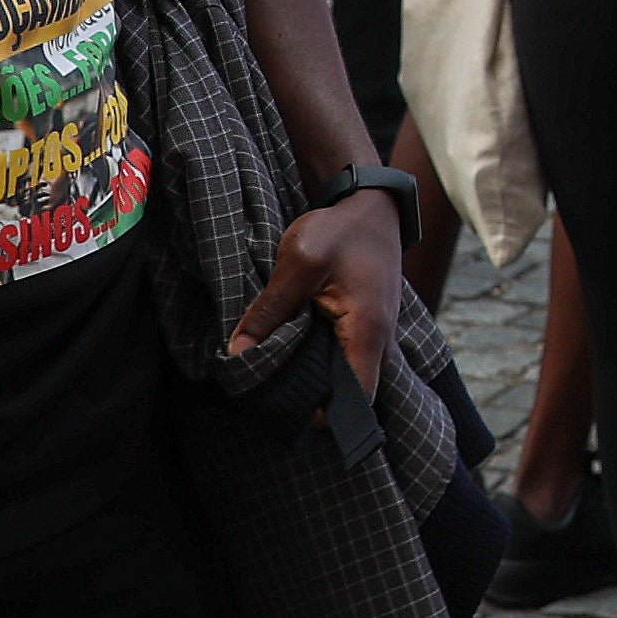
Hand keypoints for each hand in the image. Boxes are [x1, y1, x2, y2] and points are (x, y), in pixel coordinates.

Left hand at [229, 184, 400, 392]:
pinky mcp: (367, 324)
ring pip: (347, 374)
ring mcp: (377, 333)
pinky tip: (293, 348)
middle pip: (351, 391)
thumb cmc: (340, 229)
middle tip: (270, 394)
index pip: (358, 397)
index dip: (324, 414)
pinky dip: (321, 359)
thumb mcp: (298, 263)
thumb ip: (268, 310)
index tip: (286, 411)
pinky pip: (346, 355)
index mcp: (368, 331)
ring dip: (316, 377)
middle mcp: (380, 339)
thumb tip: (236, 352)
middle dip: (313, 397)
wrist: (370, 203)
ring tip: (276, 372)